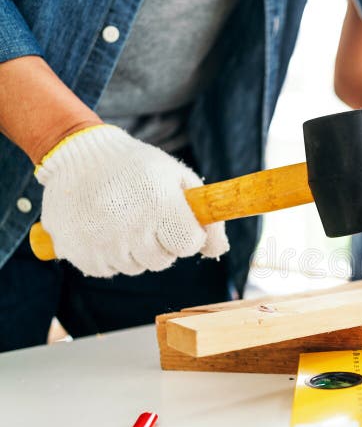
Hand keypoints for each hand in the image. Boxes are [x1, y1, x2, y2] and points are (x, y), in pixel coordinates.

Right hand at [36, 125, 228, 276]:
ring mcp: (101, 242)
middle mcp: (130, 226)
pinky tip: (102, 227)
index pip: (189, 245)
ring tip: (122, 218)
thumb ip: (205, 214)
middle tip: (147, 216)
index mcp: (159, 204)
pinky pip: (107, 270)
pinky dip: (108, 254)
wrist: (78, 156)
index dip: (188, 235)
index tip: (178, 221)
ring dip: (134, 250)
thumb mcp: (177, 177)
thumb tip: (219, 250)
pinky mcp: (79, 253)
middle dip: (161, 243)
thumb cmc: (138, 167)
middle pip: (163, 260)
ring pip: (135, 267)